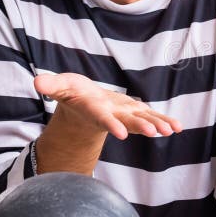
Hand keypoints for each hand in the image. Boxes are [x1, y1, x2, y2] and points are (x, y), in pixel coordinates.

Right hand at [34, 72, 181, 139]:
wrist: (86, 105)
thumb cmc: (73, 94)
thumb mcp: (61, 86)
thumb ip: (52, 85)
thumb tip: (38, 82)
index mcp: (94, 110)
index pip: (102, 118)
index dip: (111, 125)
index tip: (121, 134)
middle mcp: (112, 116)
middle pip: (127, 122)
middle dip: (141, 127)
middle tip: (155, 133)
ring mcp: (125, 115)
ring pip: (143, 121)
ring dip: (157, 125)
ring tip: (171, 131)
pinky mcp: (135, 113)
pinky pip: (152, 117)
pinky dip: (164, 121)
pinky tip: (178, 127)